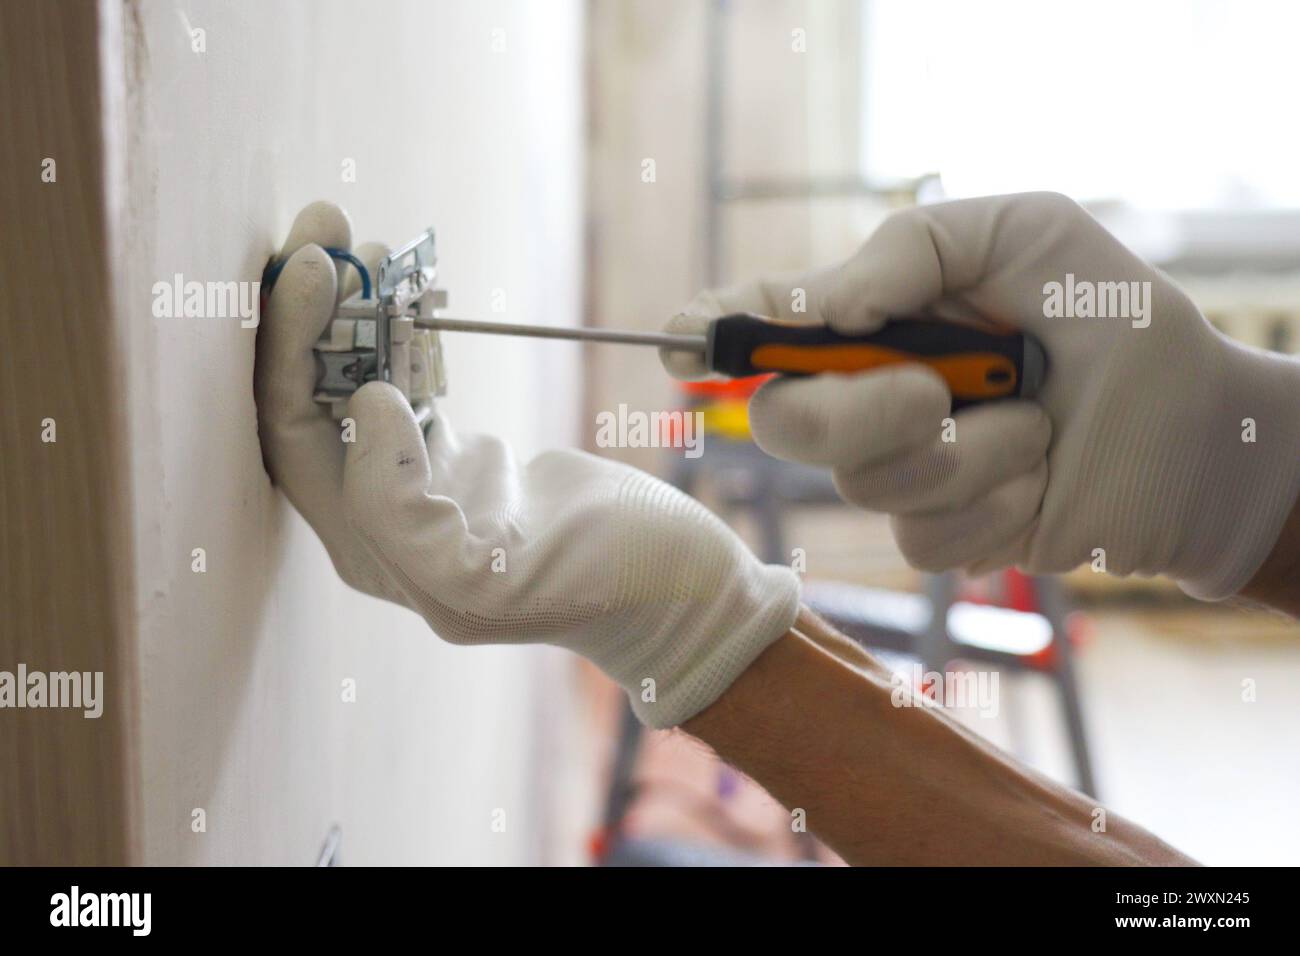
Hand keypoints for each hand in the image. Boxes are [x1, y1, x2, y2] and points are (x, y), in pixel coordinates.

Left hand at [256, 202, 799, 726]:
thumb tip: (365, 401)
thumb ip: (400, 511)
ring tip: (364, 237)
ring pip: (355, 384)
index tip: (320, 267)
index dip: (292, 349)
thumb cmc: (610, 587)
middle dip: (312, 310)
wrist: (686, 591)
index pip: (297, 438)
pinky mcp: (461, 459)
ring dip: (353, 309)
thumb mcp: (495, 576)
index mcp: (375, 554)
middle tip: (328, 223)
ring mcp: (420, 486)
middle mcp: (380, 521)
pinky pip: (410, 384)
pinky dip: (403, 331)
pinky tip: (406, 283)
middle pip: (313, 402)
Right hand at [663, 192, 1299, 598]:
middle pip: (784, 422)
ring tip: (1036, 421)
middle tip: (933, 391)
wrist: (1194, 432)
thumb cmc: (1113, 319)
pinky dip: (998, 496)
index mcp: (879, 318)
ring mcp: (902, 468)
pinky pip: (924, 533)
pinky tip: (1040, 475)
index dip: (710, 335)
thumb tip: (817, 311)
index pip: (767, 325)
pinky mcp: (940, 534)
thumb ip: (910, 250)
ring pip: (865, 481)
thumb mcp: (1023, 232)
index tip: (680, 345)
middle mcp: (872, 394)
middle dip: (855, 411)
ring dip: (969, 448)